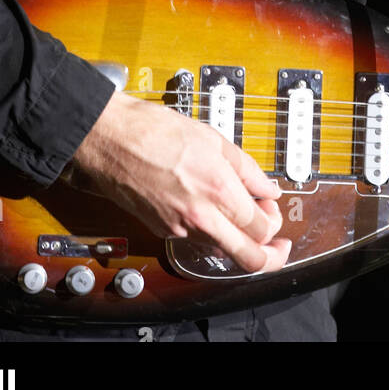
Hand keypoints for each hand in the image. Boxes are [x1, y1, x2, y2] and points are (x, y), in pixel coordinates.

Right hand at [65, 92, 289, 274]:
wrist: (110, 139)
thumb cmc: (154, 130)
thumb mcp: (212, 138)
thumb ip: (247, 169)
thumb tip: (268, 188)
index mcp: (218, 189)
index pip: (262, 227)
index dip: (274, 221)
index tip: (273, 208)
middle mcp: (201, 217)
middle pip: (248, 258)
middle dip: (271, 258)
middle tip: (278, 247)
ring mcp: (180, 228)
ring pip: (222, 253)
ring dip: (240, 244)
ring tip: (244, 222)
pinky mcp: (163, 231)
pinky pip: (198, 243)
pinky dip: (213, 234)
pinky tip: (214, 213)